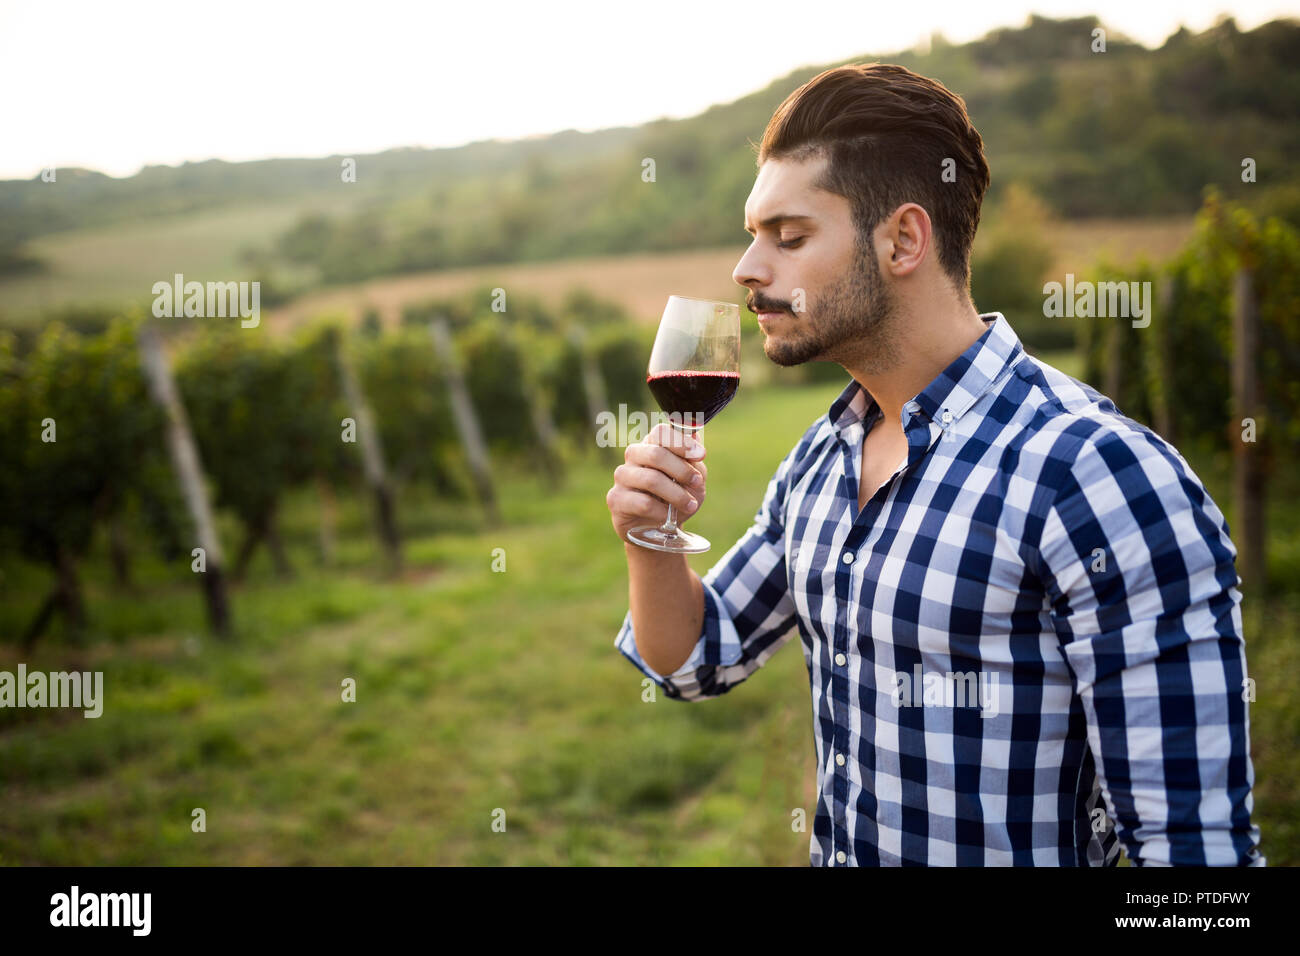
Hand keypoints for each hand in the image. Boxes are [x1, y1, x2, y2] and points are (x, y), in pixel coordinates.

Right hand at [606, 423, 707, 542]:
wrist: (658, 529)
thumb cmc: (675, 498)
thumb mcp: (692, 480)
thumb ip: (694, 461)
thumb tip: (696, 439)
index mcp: (652, 445)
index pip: (661, 433)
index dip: (681, 442)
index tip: (700, 455)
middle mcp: (634, 456)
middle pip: (656, 454)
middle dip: (682, 470)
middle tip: (697, 483)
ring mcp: (622, 476)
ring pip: (651, 480)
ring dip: (676, 494)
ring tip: (690, 505)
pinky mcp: (615, 498)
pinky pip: (643, 503)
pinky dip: (662, 512)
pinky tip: (668, 518)